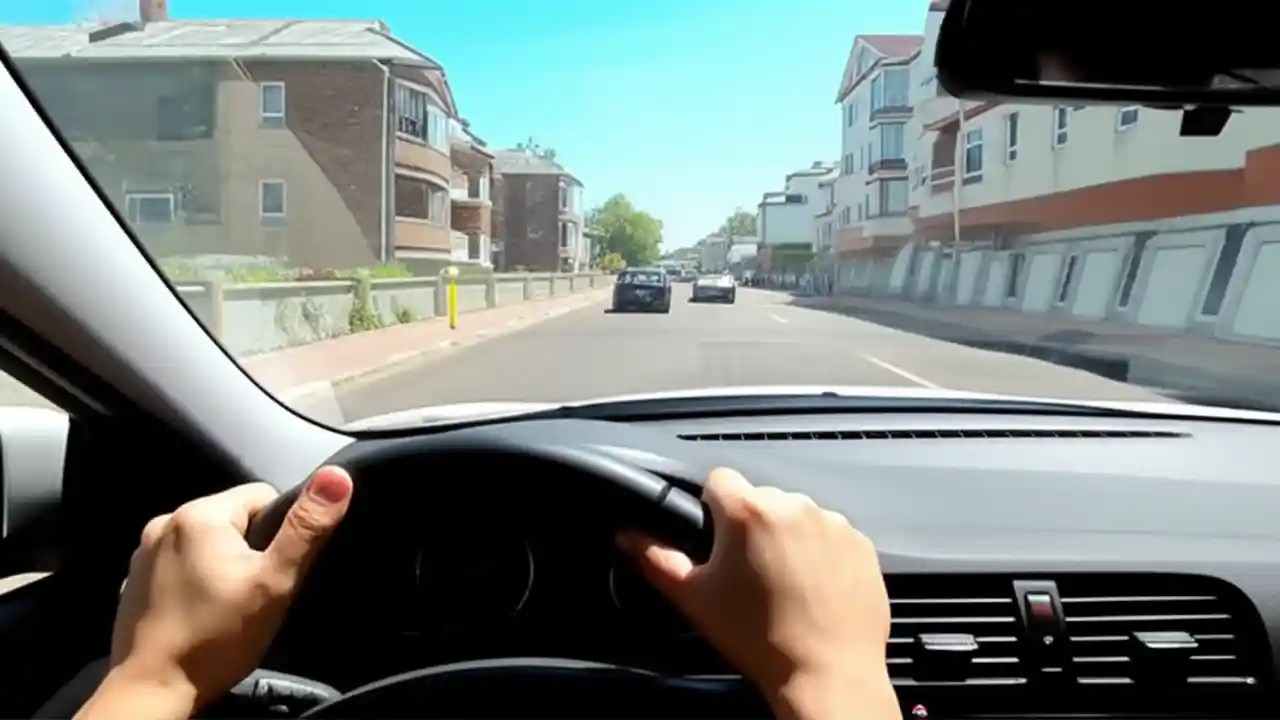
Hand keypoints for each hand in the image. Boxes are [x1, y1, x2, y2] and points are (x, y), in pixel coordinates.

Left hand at [77, 466, 353, 719]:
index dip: (280, 533)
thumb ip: (307, 528)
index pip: (263, 496)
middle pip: (233, 519)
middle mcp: (165, 522)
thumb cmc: (217, 637)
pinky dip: (193, 581)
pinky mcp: (133, 580)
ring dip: (221, 565)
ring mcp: (144, 552)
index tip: (273, 572)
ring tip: (227, 607)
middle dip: (250, 549)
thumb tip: (337, 475)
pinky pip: (179, 565)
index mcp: (200, 514)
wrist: (153, 692)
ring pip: (206, 543)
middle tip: (254, 594)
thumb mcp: (275, 583)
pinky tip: (200, 613)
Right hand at [619, 468, 896, 719]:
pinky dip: (821, 554)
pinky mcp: (861, 543)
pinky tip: (811, 588)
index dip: (711, 509)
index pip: (718, 479)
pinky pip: (832, 536)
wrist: (826, 673)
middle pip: (760, 498)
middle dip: (751, 526)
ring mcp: (833, 523)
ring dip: (788, 538)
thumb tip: (629, 537)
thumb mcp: (695, 598)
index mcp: (748, 511)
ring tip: (783, 584)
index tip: (716, 539)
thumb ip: (657, 559)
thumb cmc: (758, 639)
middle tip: (747, 571)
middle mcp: (794, 506)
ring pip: (797, 516)